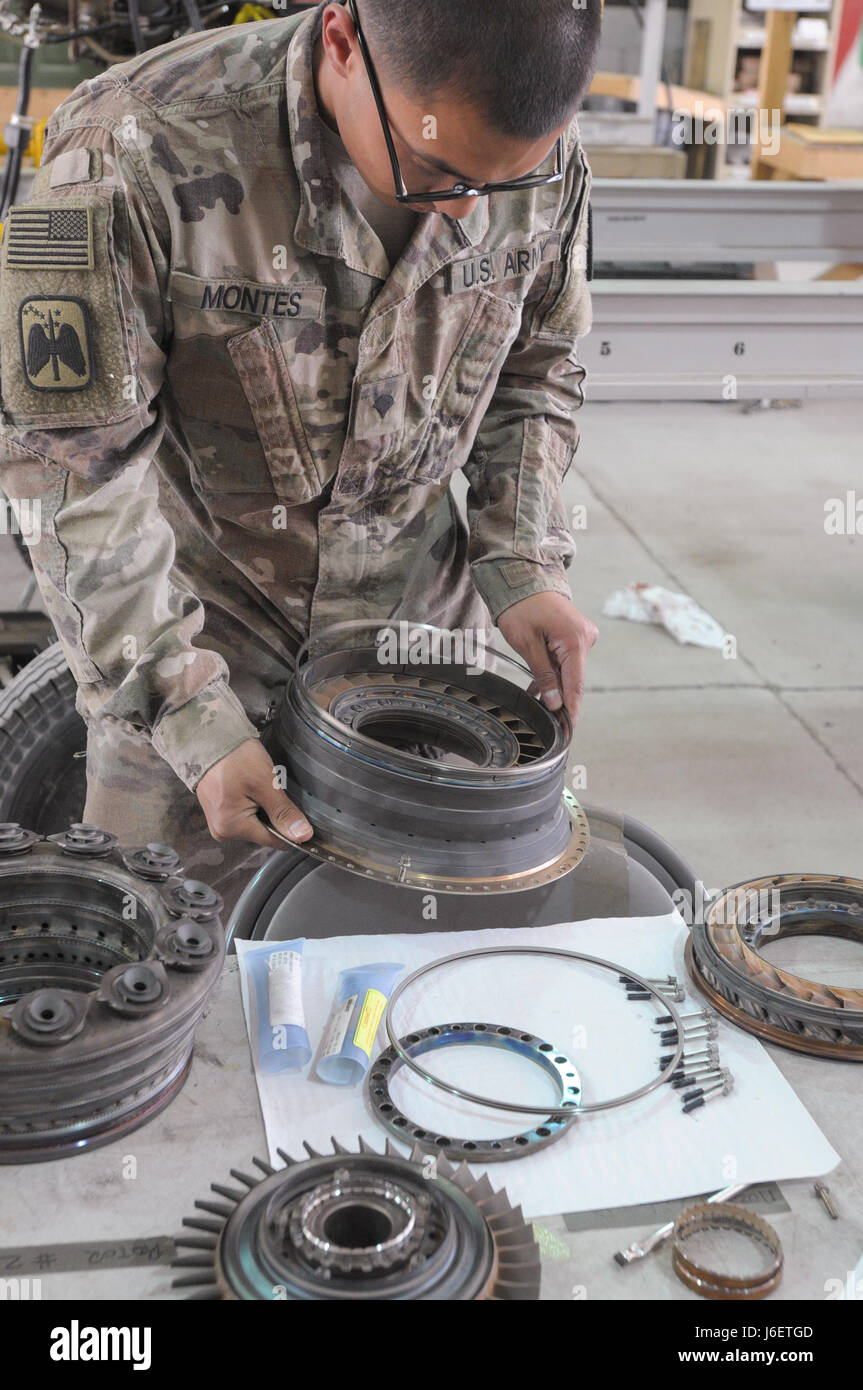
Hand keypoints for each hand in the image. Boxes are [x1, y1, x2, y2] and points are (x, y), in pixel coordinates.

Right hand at [196, 738, 313, 850]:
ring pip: (256, 822)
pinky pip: (245, 813)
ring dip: (265, 807)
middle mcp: (222, 831)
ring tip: (259, 785)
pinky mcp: (219, 811)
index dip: (293, 829)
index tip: (302, 812)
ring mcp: (218, 821)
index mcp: (232, 828)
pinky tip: (251, 787)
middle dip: (275, 813)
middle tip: (272, 788)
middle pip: (265, 832)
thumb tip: (304, 836)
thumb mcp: (265, 783)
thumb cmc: (234, 757)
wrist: (209, 737)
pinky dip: (254, 802)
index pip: (275, 840)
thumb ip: (283, 812)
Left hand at [497, 591, 597, 726]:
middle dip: (559, 700)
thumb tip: (554, 702)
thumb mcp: (527, 644)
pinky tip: (537, 689)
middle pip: (572, 680)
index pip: (575, 686)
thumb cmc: (522, 607)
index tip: (568, 732)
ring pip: (568, 672)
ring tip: (535, 703)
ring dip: (552, 686)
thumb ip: (543, 675)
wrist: (522, 579)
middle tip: (548, 724)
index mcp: (576, 641)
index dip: (571, 711)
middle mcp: (585, 639)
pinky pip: (565, 662)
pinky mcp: (575, 636)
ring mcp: (582, 637)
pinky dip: (552, 674)